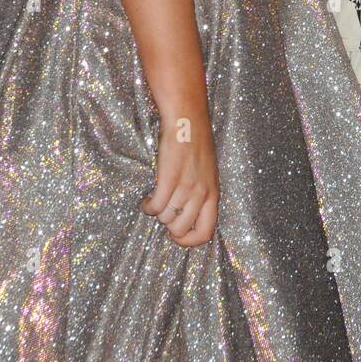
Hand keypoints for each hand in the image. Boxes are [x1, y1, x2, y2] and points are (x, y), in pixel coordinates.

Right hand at [142, 112, 219, 246]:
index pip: (206, 233)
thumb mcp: (208, 174)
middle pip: (181, 229)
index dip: (189, 241)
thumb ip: (203, 195)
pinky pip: (155, 206)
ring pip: (166, 218)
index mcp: (213, 194)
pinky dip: (148, 207)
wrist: (187, 120)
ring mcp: (185, 186)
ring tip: (156, 202)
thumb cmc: (197, 144)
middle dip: (169, 227)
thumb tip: (191, 217)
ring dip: (157, 214)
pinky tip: (147, 200)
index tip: (177, 236)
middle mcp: (201, 193)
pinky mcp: (168, 178)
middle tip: (164, 215)